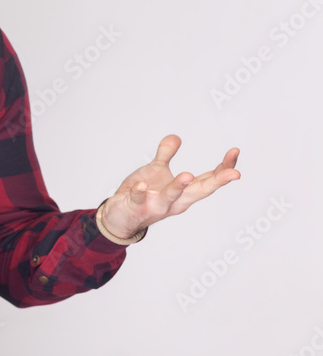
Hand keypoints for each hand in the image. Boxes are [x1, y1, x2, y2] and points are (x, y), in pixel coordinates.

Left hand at [100, 134, 240, 239]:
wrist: (119, 218)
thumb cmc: (143, 196)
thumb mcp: (156, 172)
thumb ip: (165, 155)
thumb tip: (176, 137)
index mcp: (184, 193)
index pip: (209, 180)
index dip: (224, 168)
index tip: (235, 151)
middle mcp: (175, 202)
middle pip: (199, 191)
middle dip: (217, 182)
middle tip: (236, 173)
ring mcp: (156, 206)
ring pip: (170, 196)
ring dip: (178, 186)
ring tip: (187, 175)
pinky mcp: (136, 207)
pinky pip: (138, 198)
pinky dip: (140, 192)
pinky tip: (142, 185)